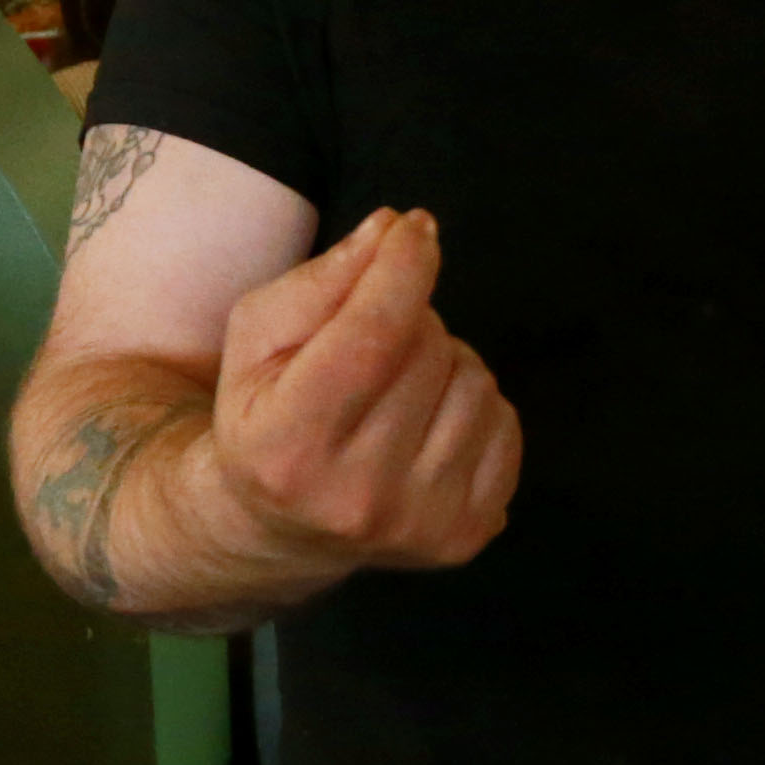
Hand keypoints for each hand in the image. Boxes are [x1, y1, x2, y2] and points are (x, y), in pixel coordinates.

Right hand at [205, 209, 520, 573]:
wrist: (284, 527)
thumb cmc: (268, 412)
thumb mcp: (259, 338)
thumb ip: (321, 281)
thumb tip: (393, 230)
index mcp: (288, 448)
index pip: (371, 339)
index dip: (401, 270)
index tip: (414, 229)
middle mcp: (358, 498)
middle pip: (426, 351)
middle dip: (410, 317)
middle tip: (375, 338)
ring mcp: (419, 525)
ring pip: (475, 381)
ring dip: (444, 361)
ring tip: (399, 386)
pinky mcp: (466, 536)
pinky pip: (506, 423)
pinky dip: (473, 404)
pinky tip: (428, 424)